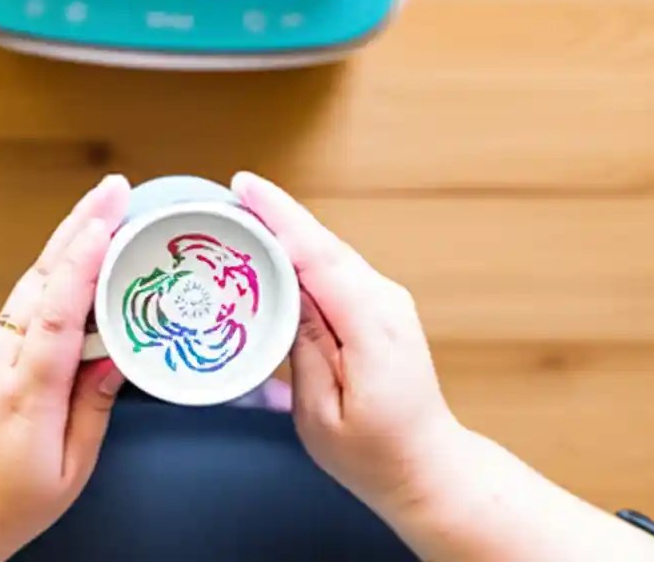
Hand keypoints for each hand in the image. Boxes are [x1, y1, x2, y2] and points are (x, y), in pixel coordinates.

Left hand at [0, 175, 130, 559]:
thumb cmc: (8, 502)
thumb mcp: (69, 470)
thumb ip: (94, 408)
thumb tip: (118, 355)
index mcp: (26, 393)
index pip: (56, 315)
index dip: (83, 264)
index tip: (106, 222)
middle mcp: (1, 361)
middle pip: (42, 280)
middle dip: (79, 227)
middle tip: (116, 187)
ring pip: (32, 284)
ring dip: (68, 241)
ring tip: (105, 206)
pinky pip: (25, 302)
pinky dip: (55, 270)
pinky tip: (78, 255)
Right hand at [232, 172, 462, 509]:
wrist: (426, 467)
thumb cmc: (372, 454)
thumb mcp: (321, 413)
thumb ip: (303, 347)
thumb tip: (282, 291)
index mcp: (372, 328)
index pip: (320, 257)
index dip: (280, 218)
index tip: (244, 186)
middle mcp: (386, 303)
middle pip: (324, 245)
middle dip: (276, 213)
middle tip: (226, 193)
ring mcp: (387, 301)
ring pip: (329, 252)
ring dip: (287, 229)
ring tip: (239, 212)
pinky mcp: (379, 306)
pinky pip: (336, 268)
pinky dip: (302, 251)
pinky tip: (273, 246)